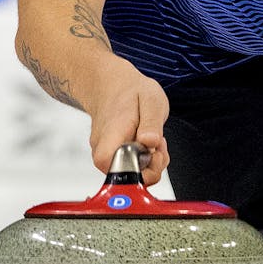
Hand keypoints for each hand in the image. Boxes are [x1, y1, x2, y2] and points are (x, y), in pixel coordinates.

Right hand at [83, 63, 170, 185]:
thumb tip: (150, 142)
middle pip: (129, 178)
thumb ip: (151, 124)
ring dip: (152, 161)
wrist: (111, 85)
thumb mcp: (151, 100)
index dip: (143, 170)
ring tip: (154, 137)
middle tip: (158, 142)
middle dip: (153, 166)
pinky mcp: (114, 156)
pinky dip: (147, 158)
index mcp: (111, 139)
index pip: (118, 172)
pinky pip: (133, 167)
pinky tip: (149, 141)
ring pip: (133, 174)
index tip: (155, 150)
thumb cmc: (130, 92)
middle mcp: (104, 152)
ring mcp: (107, 156)